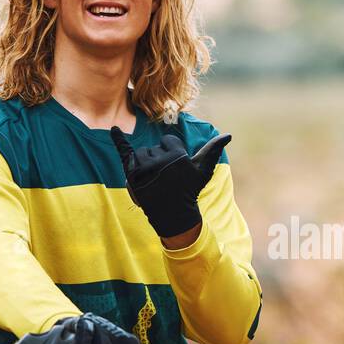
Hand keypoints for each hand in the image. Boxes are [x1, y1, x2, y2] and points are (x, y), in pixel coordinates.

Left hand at [109, 129, 230, 237]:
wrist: (173, 215)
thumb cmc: (189, 190)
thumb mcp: (203, 170)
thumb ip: (213, 150)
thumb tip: (228, 135)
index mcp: (176, 156)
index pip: (166, 141)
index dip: (170, 153)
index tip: (174, 170)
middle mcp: (159, 160)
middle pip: (152, 148)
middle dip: (157, 159)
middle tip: (163, 178)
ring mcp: (144, 169)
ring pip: (140, 154)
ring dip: (144, 163)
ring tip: (152, 179)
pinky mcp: (132, 176)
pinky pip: (124, 153)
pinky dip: (119, 140)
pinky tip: (114, 129)